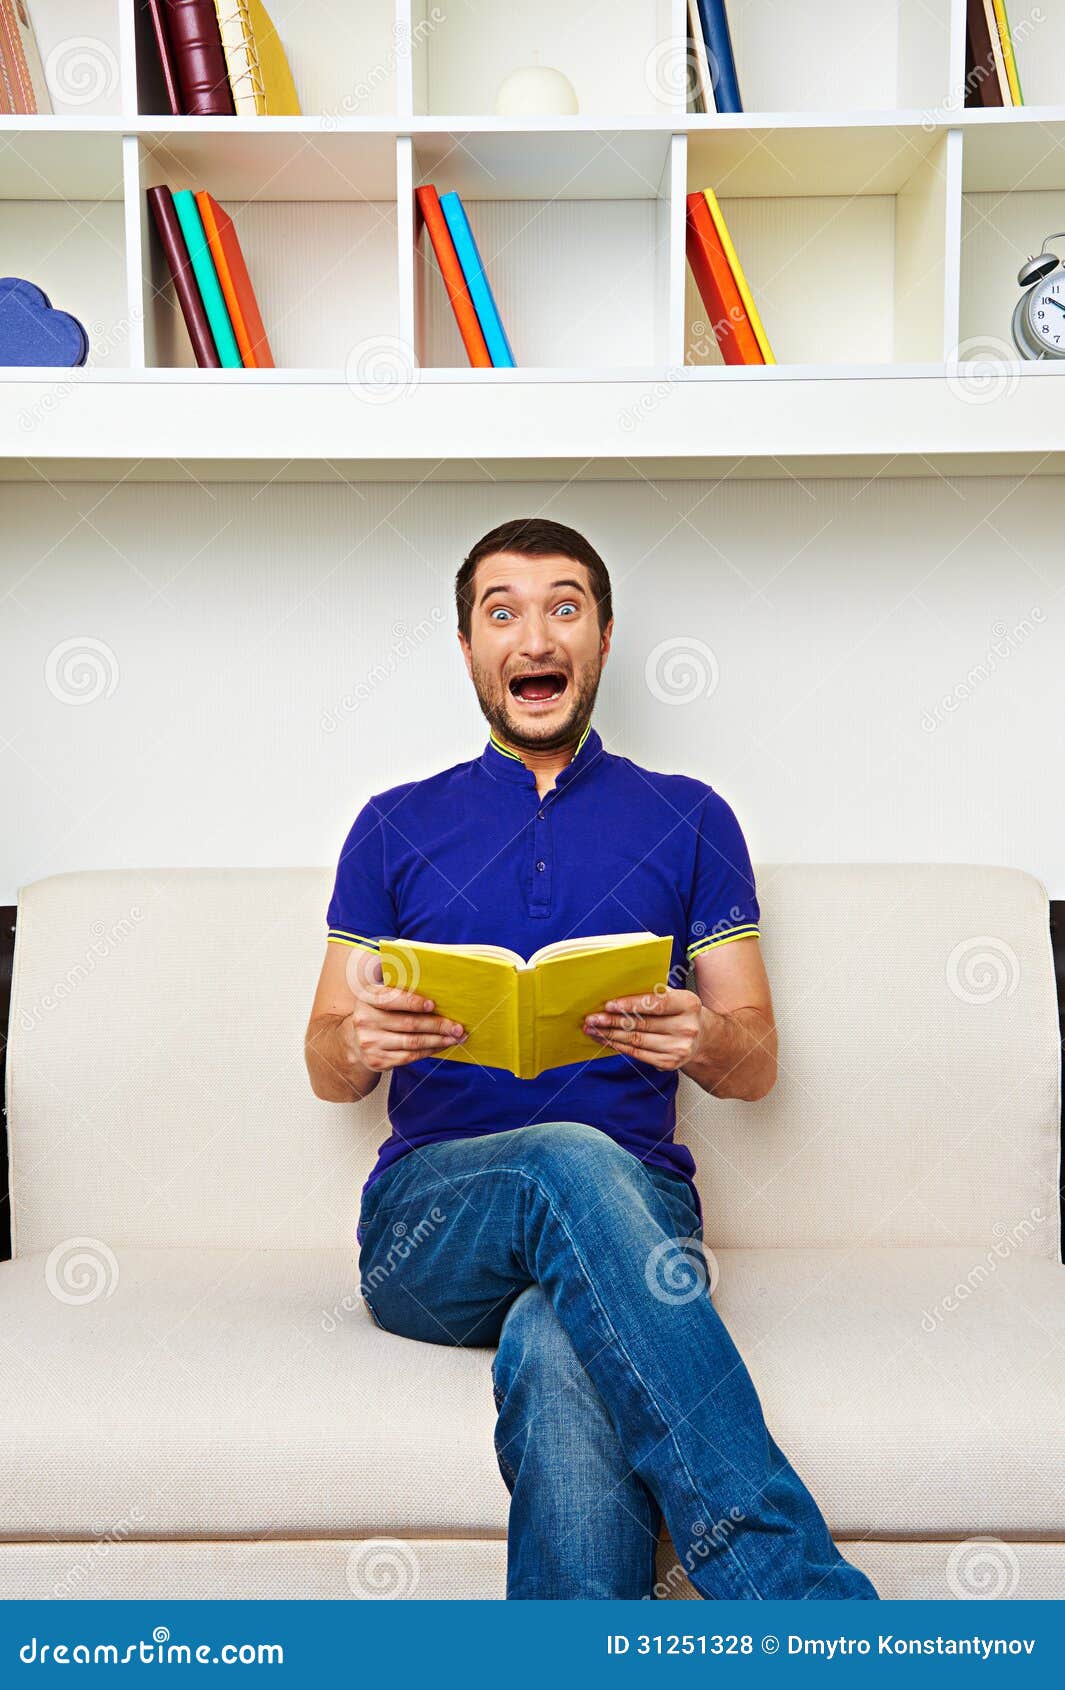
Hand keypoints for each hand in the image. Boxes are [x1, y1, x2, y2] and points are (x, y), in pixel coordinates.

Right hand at [345, 949, 466, 1072]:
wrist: (355, 1041)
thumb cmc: (378, 1013)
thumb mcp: (380, 994)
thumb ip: (398, 986)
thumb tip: (432, 981)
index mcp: (367, 997)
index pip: (390, 999)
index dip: (412, 1002)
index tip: (433, 1004)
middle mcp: (365, 1020)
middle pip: (408, 1023)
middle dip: (437, 1025)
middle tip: (457, 1026)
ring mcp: (370, 1042)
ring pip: (412, 1042)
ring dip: (438, 1040)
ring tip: (455, 1037)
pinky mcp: (377, 1060)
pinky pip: (410, 1056)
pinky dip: (429, 1051)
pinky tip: (441, 1045)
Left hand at [584, 987, 706, 1071]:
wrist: (704, 1039)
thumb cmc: (682, 1013)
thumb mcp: (676, 997)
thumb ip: (654, 993)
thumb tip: (619, 989)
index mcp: (688, 1004)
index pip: (655, 1004)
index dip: (630, 1004)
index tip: (609, 1004)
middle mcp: (686, 1028)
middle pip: (642, 1024)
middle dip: (612, 1021)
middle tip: (592, 1018)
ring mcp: (679, 1048)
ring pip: (636, 1040)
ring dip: (611, 1035)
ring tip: (594, 1029)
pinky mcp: (670, 1063)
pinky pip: (637, 1054)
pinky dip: (619, 1046)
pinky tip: (607, 1040)